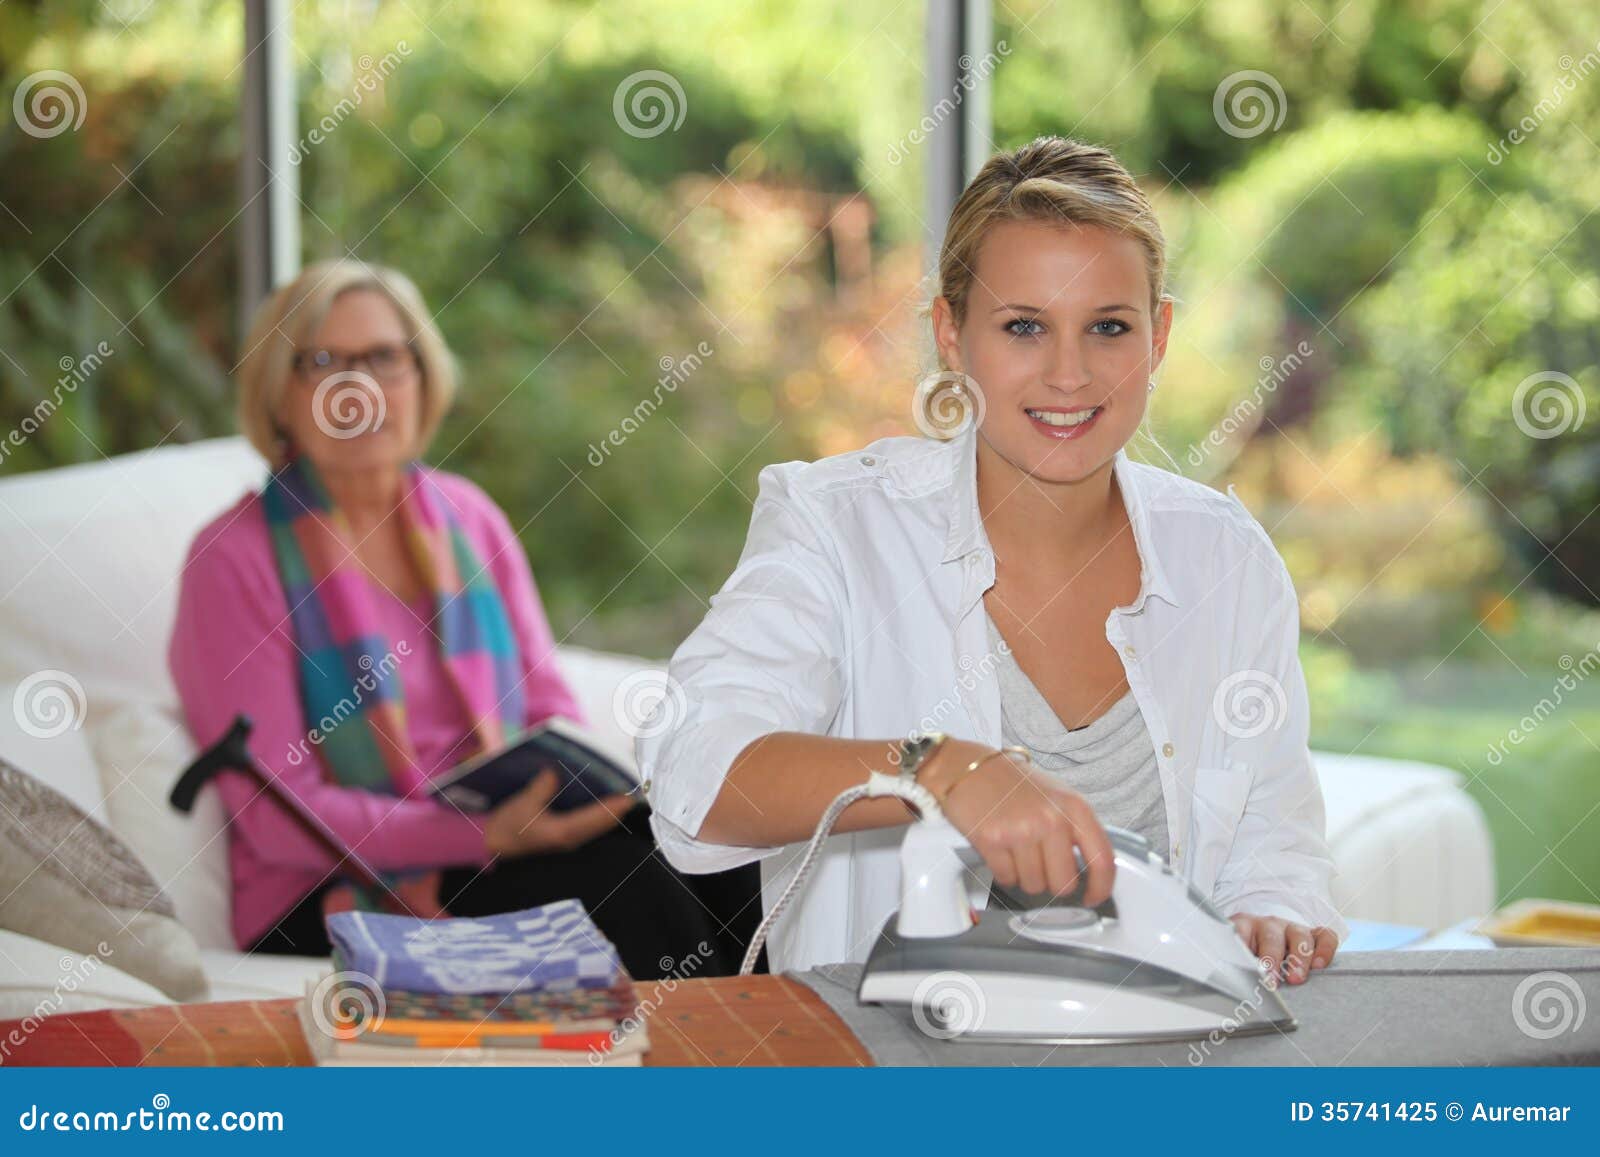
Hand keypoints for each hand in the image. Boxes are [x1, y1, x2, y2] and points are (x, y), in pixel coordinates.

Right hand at [481, 768, 633, 857]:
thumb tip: (555, 772)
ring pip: (598, 826)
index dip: (616, 806)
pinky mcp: (565, 840)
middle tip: (632, 785)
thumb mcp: (521, 805)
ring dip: (609, 810)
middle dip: (617, 806)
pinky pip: (588, 826)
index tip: (631, 795)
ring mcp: (569, 842)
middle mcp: (571, 840)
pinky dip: (597, 813)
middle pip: (604, 823)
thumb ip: (542, 787)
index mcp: (562, 833)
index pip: (597, 818)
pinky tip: (598, 797)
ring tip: (620, 787)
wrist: (490, 853)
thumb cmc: (505, 831)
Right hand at [924, 739, 1114, 905]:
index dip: (1101, 888)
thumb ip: (1078, 829)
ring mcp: (1021, 830)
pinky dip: (1004, 872)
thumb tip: (1092, 868)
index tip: (1092, 897)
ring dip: (1025, 876)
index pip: (1103, 860)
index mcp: (1074, 807)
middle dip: (1052, 883)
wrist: (969, 767)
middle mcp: (1051, 819)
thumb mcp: (1058, 795)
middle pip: (1064, 884)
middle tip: (1042, 867)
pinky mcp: (992, 840)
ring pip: (1034, 885)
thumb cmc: (1013, 783)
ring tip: (1017, 850)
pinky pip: (1007, 878)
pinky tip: (1001, 850)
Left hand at [1229, 913, 1338, 985]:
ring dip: (1298, 958)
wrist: (1266, 945)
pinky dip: (1324, 949)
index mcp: (1244, 927)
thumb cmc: (1248, 957)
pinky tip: (1319, 966)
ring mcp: (1291, 928)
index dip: (1244, 953)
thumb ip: (1236, 970)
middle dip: (1272, 960)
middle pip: (1271, 937)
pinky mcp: (1313, 935)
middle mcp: (1268, 925)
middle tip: (1270, 981)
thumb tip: (1235, 991)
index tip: (1246, 972)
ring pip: (1299, 935)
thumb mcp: (1237, 960)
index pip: (1241, 933)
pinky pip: (1325, 936)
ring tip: (1296, 979)